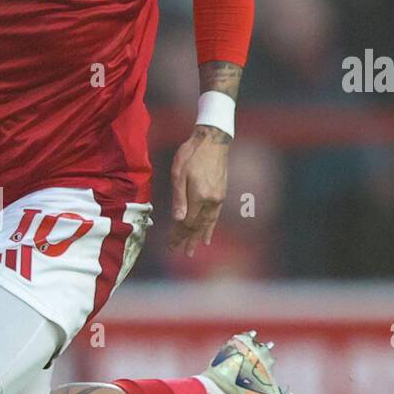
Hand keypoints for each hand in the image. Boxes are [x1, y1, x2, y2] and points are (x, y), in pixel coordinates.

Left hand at [169, 125, 229, 257]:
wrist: (213, 140)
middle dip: (189, 240)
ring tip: (196, 248)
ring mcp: (218, 198)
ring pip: (208, 222)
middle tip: (184, 253)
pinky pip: (215, 215)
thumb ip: (179, 198)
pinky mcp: (221, 194)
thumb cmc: (191, 154)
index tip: (171, 245)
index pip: (187, 223)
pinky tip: (209, 234)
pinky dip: (211, 226)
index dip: (179, 235)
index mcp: (199, 196)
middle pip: (198, 226)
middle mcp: (211, 201)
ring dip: (201, 236)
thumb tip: (179, 219)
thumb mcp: (179, 174)